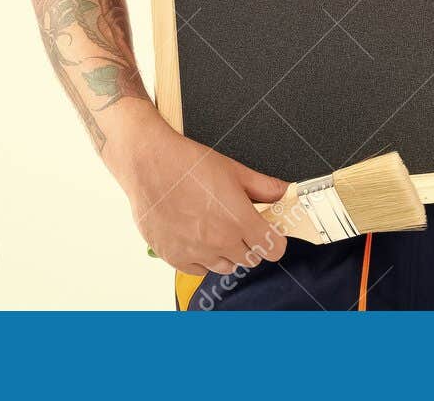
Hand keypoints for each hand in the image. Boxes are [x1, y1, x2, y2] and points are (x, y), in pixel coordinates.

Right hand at [106, 112, 289, 275]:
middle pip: (250, 259)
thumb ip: (264, 186)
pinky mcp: (174, 257)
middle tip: (238, 224)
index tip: (269, 232)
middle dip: (250, 243)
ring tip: (215, 229)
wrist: (149, 164)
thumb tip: (285, 192)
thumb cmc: (187, 164)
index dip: (275, 240)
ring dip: (226, 253)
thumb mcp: (234, 170)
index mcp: (239, 220)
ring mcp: (196, 252)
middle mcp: (219, 241)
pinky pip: (198, 270)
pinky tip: (196, 237)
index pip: (274, 249)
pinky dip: (201, 258)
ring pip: (225, 267)